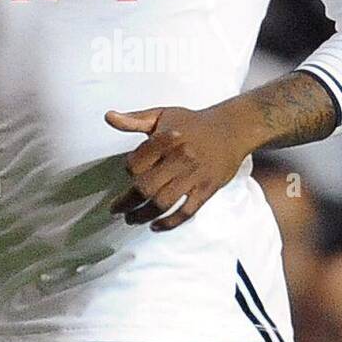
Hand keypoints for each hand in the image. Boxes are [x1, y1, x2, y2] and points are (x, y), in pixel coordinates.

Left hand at [105, 103, 249, 230]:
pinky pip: (186, 211)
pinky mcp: (207, 189)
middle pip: (145, 187)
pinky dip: (170, 223)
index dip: (128, 170)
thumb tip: (109, 117)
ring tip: (132, 219)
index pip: (135, 163)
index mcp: (165, 139)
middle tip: (116, 210)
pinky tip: (156, 226)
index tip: (128, 174)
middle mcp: (179, 158)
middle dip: (127, 202)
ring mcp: (194, 176)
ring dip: (143, 215)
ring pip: (163, 203)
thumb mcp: (162, 114)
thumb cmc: (194, 122)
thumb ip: (134, 120)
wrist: (232, 128)